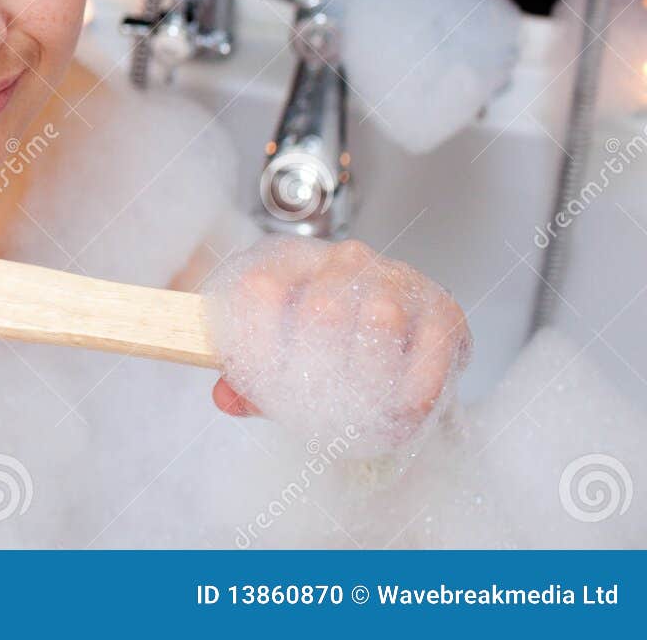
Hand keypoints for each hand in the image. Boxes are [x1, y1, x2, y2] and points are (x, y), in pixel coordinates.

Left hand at [208, 236, 471, 449]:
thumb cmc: (325, 343)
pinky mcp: (442, 309)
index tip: (265, 380)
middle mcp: (342, 260)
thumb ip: (247, 378)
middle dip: (318, 373)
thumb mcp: (277, 356)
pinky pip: (429, 354)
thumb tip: (227, 398)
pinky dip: (411, 393)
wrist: (397, 336)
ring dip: (369, 381)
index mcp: (289, 262)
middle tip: (319, 407)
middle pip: (321, 312)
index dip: (258, 344)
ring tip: (359, 408)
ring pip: (381, 321)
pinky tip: (396, 408)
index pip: (259, 290)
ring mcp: (395, 279)